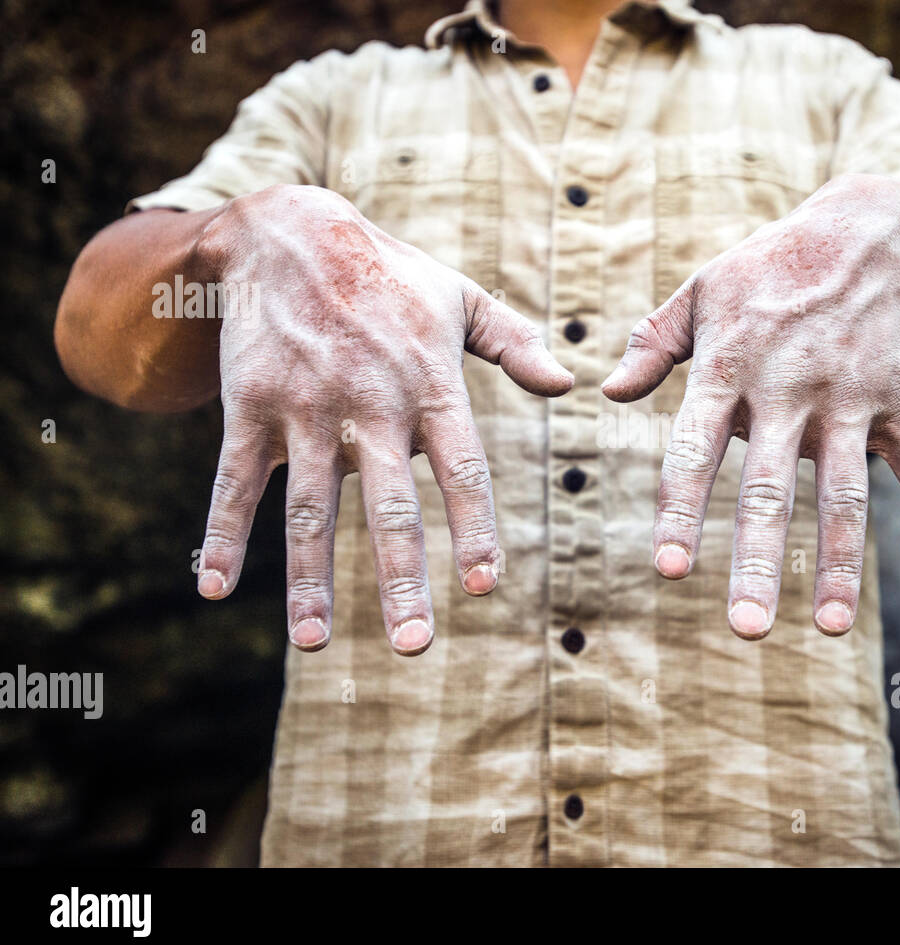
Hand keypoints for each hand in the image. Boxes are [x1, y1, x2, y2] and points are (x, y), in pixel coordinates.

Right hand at [193, 184, 572, 654]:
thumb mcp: (461, 297)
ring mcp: (305, 405)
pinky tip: (215, 588)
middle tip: (414, 645)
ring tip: (315, 644)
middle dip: (401, 575)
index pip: (462, 468)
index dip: (473, 528)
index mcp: (429, 383)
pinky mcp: (249, 404)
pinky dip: (223, 533)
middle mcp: (369, 400)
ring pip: (307, 506)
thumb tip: (571, 386)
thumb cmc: (389, 274)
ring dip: (310, 579)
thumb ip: (516, 344)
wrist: (288, 229)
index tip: (484, 587)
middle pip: (389, 504)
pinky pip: (234, 479)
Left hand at [602, 174, 899, 639]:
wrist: (870, 230)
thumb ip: (652, 345)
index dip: (681, 511)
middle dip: (759, 561)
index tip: (670, 571)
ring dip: (839, 561)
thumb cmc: (770, 268)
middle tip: (747, 630)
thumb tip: (605, 394)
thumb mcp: (702, 292)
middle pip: (770, 488)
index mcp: (728, 368)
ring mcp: (850, 395)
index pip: (695, 450)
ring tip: (830, 627)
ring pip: (846, 492)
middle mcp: (788, 389)